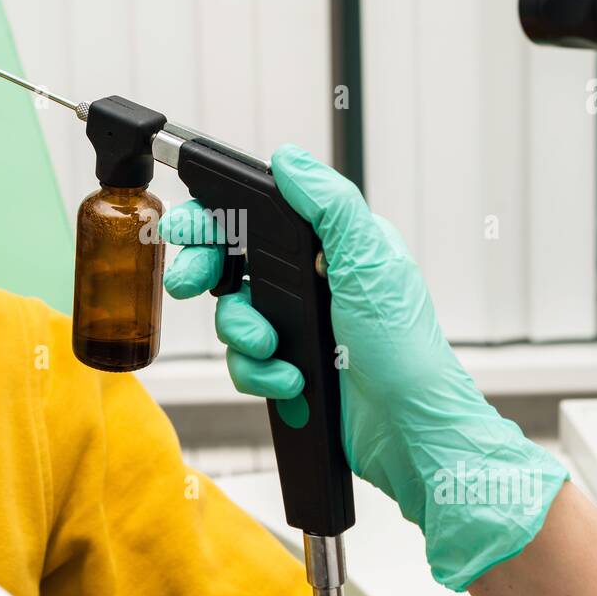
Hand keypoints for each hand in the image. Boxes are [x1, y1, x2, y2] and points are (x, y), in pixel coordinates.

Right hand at [160, 144, 567, 590]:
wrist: (409, 434)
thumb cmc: (407, 352)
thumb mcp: (372, 264)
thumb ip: (331, 206)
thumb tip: (291, 162)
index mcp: (331, 247)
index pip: (259, 217)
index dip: (215, 219)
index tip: (187, 229)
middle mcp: (310, 283)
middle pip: (232, 265)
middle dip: (207, 275)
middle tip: (189, 283)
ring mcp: (297, 328)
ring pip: (233, 317)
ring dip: (244, 335)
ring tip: (274, 349)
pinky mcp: (287, 369)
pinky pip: (244, 364)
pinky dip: (261, 375)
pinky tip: (291, 382)